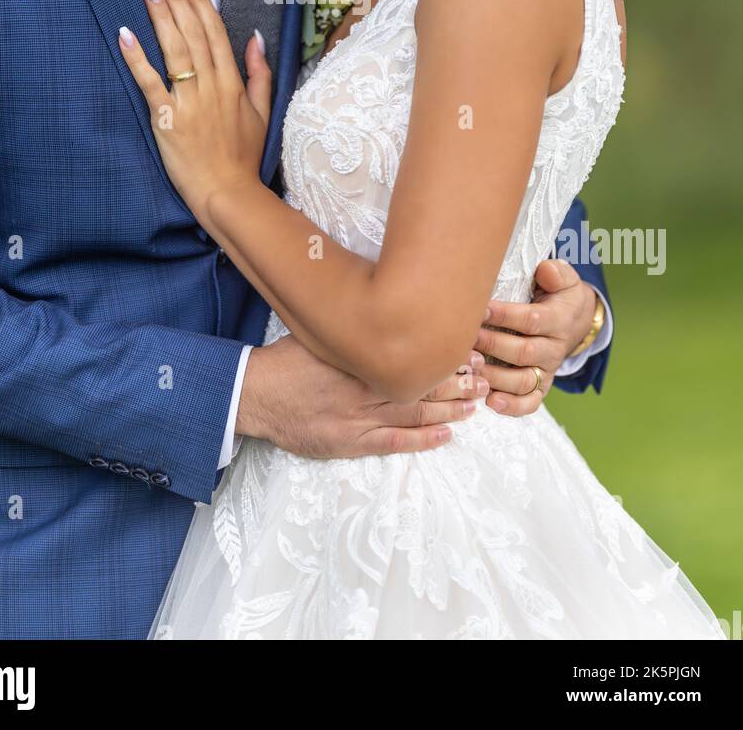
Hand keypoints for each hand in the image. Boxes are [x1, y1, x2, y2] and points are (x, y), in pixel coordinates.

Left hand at [118, 0, 270, 221]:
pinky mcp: (166, 119)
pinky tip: (125, 34)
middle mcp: (211, 86)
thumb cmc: (244, 156)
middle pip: (193, 34)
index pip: (216, 32)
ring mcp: (188, 102)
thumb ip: (260, 74)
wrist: (228, 193)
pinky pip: (150, 83)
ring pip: (174, 51)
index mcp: (233, 82)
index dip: (201, 1)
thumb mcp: (263, 112)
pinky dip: (137, 58)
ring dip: (161, 17)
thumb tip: (256, 38)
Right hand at [237, 334, 489, 457]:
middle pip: (422, 383)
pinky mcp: (353, 442)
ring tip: (476, 403)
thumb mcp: (322, 331)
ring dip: (449, 408)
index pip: (413, 353)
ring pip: (415, 413)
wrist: (259, 395)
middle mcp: (367, 387)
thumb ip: (351, 323)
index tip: (469, 346)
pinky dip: (423, 440)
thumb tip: (382, 300)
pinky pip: (394, 442)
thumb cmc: (288, 359)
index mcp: (361, 357)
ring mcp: (362, 418)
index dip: (444, 351)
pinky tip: (446, 435)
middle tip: (484, 375)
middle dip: (456, 380)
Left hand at [468, 259, 600, 415]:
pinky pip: (530, 403)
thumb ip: (556, 273)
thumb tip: (545, 271)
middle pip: (524, 352)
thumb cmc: (557, 293)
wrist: (574, 319)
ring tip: (471, 369)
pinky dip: (512, 407)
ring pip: (523, 381)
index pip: (531, 320)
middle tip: (466, 339)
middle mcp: (553, 348)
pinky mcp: (540, 386)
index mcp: (557, 320)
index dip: (505, 316)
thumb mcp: (564, 278)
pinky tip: (490, 402)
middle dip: (492, 346)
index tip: (479, 311)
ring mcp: (546, 370)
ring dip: (495, 378)